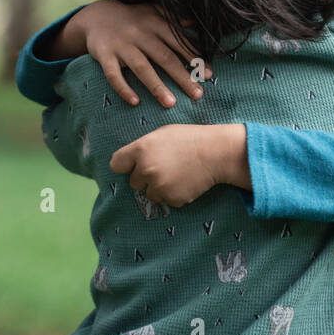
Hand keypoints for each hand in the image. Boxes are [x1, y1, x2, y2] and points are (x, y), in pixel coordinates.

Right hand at [67, 0, 211, 107]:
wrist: (97, 16)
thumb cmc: (133, 18)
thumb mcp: (153, 11)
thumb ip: (174, 17)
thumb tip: (196, 23)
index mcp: (155, 23)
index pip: (178, 42)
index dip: (194, 58)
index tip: (208, 74)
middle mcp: (140, 34)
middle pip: (164, 57)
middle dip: (182, 77)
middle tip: (197, 95)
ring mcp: (122, 45)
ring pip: (142, 68)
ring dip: (157, 87)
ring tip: (171, 103)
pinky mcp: (104, 55)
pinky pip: (113, 75)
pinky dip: (124, 88)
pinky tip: (135, 102)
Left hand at [109, 123, 248, 207]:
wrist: (216, 152)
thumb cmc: (190, 138)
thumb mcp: (163, 133)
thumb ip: (144, 147)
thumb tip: (131, 161)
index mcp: (141, 149)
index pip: (116, 164)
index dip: (125, 166)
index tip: (132, 166)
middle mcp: (146, 169)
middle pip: (134, 182)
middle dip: (145, 178)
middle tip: (164, 168)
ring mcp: (158, 185)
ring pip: (150, 194)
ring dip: (159, 188)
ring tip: (177, 175)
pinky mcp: (172, 198)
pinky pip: (166, 201)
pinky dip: (174, 194)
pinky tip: (185, 182)